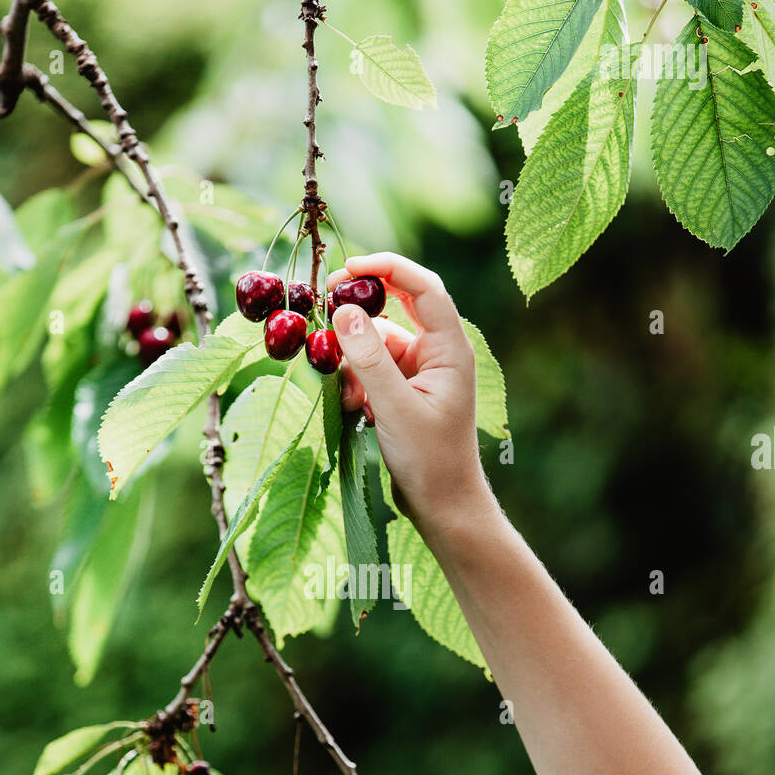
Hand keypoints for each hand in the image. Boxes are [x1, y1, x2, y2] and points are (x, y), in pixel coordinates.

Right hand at [329, 253, 486, 528]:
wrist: (443, 507)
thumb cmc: (430, 460)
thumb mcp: (394, 408)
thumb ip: (369, 359)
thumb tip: (344, 311)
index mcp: (450, 349)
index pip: (423, 287)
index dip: (387, 268)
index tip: (348, 268)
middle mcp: (438, 353)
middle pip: (397, 308)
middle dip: (361, 311)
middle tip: (324, 307)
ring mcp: (420, 372)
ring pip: (377, 343)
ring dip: (355, 362)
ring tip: (350, 398)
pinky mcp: (404, 391)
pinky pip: (373, 370)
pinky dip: (357, 383)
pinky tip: (354, 410)